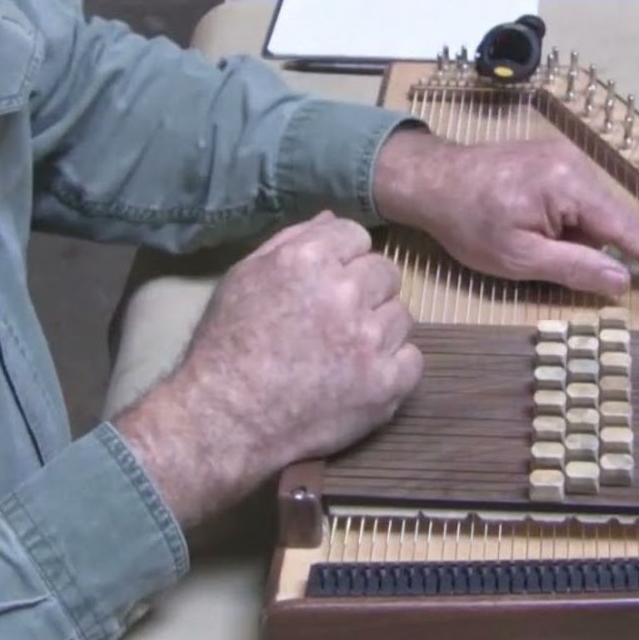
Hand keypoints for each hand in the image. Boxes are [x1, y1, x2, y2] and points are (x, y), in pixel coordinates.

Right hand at [116, 212, 421, 528]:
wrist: (225, 420)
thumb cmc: (227, 346)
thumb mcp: (244, 278)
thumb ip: (291, 242)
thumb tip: (331, 220)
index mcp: (308, 260)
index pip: (356, 236)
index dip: (342, 259)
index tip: (326, 283)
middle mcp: (345, 293)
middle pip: (386, 272)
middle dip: (365, 290)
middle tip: (335, 319)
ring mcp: (369, 340)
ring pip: (401, 315)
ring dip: (379, 328)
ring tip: (344, 351)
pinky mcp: (386, 383)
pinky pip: (412, 359)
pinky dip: (393, 367)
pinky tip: (362, 375)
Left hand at [373, 130, 638, 297]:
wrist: (429, 180)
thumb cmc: (468, 222)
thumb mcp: (520, 257)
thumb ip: (576, 268)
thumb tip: (623, 281)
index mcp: (569, 184)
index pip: (623, 224)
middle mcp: (573, 161)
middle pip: (606, 216)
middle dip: (590, 246)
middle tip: (546, 260)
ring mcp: (561, 155)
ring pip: (590, 208)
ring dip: (573, 234)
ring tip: (529, 241)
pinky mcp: (549, 156)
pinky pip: (573, 196)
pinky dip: (563, 219)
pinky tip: (530, 226)